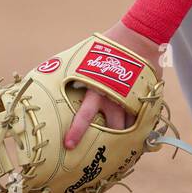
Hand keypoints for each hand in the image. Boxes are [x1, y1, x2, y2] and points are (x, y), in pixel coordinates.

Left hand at [63, 22, 163, 150]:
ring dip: (128, 137)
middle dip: (109, 143)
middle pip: (113, 128)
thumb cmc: (108, 46)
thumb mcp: (86, 57)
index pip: (85, 115)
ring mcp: (132, 98)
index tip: (68, 145)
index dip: (77, 132)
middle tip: (104, 157)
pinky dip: (141, 126)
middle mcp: (115, 96)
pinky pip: (144, 118)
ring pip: (131, 126)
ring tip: (126, 151)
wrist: (139, 36)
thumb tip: (44, 72)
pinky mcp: (147, 97)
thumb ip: (74, 72)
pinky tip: (140, 136)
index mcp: (97, 88)